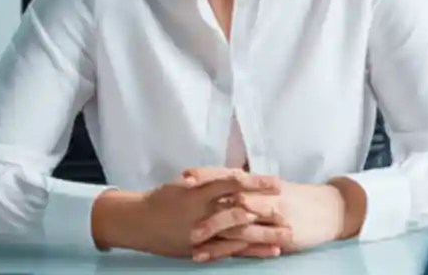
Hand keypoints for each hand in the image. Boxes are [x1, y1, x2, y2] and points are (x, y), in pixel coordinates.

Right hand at [91, 170, 288, 260]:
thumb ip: (213, 180)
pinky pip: (230, 252)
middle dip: (266, 211)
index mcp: (200, 191)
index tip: (277, 182)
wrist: (139, 221)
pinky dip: (251, 252)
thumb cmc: (165, 197)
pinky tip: (269, 252)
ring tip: (287, 233)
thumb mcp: (188, 183)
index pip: (233, 183)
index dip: (256, 182)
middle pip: (241, 211)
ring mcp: (204, 233)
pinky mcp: (203, 249)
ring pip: (239, 234)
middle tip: (288, 210)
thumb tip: (239, 175)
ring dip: (265, 234)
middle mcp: (203, 212)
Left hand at [184, 167, 366, 258]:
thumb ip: (249, 188)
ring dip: (213, 227)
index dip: (207, 174)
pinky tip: (208, 255)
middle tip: (179, 198)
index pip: (229, 174)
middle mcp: (264, 195)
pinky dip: (226, 249)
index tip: (185, 175)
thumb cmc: (298, 199)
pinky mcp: (276, 235)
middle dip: (204, 196)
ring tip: (190, 236)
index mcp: (260, 183)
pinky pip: (247, 243)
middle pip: (230, 193)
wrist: (330, 210)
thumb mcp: (273, 189)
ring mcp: (271, 215)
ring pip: (237, 219)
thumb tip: (223, 185)